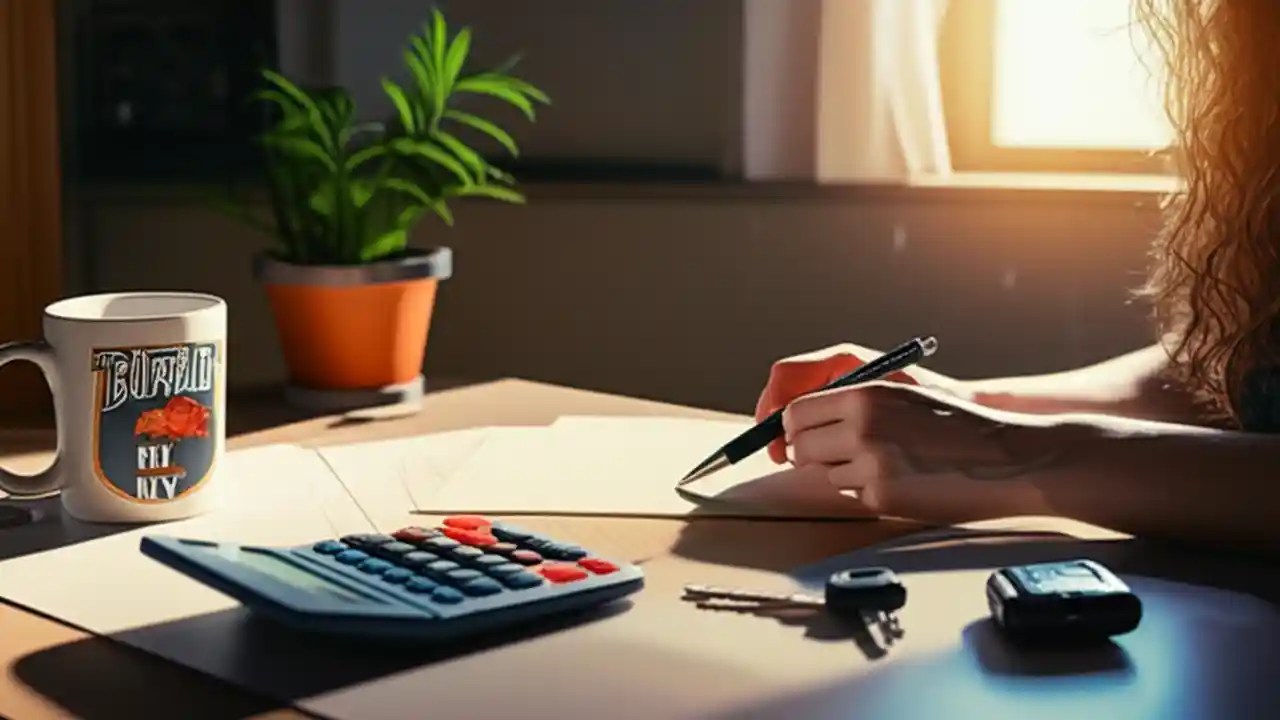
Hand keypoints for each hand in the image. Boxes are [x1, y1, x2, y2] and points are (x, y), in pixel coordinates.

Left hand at [780, 381, 1070, 521]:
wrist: (1005, 457)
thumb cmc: (955, 424)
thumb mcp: (901, 396)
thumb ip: (853, 404)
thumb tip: (801, 424)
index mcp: (865, 394)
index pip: (796, 411)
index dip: (795, 426)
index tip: (801, 434)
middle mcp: (862, 426)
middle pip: (799, 446)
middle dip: (808, 453)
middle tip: (832, 454)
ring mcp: (871, 464)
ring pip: (825, 474)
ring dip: (843, 472)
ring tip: (883, 464)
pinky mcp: (882, 497)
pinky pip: (852, 495)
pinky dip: (867, 491)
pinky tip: (900, 481)